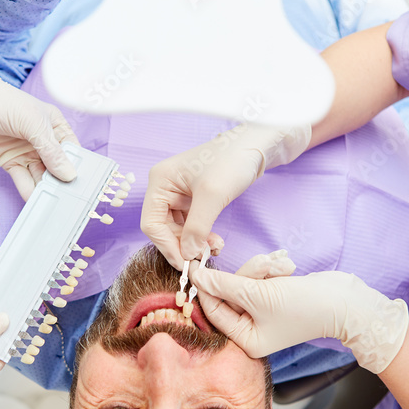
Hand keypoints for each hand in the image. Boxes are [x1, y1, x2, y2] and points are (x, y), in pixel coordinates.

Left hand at [0, 18, 79, 200]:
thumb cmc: (3, 102)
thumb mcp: (34, 124)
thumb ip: (52, 151)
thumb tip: (69, 174)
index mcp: (55, 127)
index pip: (72, 151)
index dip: (79, 167)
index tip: (85, 186)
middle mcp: (44, 141)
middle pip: (58, 167)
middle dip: (62, 183)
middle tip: (70, 201)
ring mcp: (27, 153)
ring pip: (41, 176)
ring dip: (46, 189)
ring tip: (53, 204)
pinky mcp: (11, 163)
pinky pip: (23, 179)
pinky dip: (28, 190)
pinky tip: (34, 199)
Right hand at [141, 122, 311, 268]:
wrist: (256, 145)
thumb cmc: (232, 160)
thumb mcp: (212, 195)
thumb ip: (196, 228)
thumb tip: (187, 255)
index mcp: (160, 181)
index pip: (151, 224)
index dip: (167, 246)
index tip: (185, 263)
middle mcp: (164, 188)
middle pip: (163, 229)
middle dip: (183, 245)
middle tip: (204, 258)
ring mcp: (178, 194)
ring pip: (178, 230)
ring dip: (194, 243)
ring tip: (215, 248)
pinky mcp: (193, 199)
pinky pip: (190, 225)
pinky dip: (201, 236)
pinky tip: (215, 242)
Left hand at [191, 267, 408, 373]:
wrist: (345, 301)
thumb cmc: (304, 305)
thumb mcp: (259, 294)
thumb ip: (224, 285)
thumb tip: (196, 276)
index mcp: (245, 340)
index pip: (213, 311)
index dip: (206, 287)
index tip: (197, 264)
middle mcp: (251, 329)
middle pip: (229, 293)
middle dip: (247, 275)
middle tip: (265, 268)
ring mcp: (262, 312)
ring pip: (245, 280)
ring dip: (262, 269)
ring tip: (283, 269)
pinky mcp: (272, 296)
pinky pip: (259, 277)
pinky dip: (272, 269)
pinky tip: (287, 269)